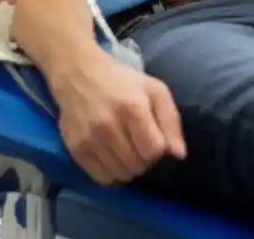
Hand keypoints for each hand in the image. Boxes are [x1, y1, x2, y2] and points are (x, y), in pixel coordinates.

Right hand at [49, 49, 186, 184]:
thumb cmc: (124, 83)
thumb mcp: (156, 91)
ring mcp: (89, 139)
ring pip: (120, 174)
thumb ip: (171, 122)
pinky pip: (101, 177)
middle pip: (138, 165)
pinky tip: (112, 157)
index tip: (154, 140)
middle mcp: (109, 125)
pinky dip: (111, 173)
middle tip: (140, 145)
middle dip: (145, 160)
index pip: (154, 150)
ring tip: (126, 151)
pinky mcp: (75, 149)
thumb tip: (178, 155)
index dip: (159, 150)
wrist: (80, 76)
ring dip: (129, 168)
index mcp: (133, 109)